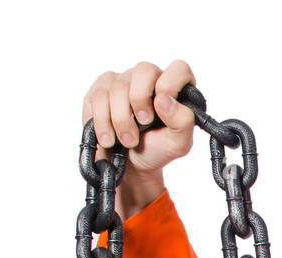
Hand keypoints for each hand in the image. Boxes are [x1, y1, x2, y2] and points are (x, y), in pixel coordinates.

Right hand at [82, 60, 197, 197]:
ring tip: (128, 141)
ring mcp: (124, 81)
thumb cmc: (157, 149)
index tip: (161, 104)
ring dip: (121, 119)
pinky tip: (109, 138)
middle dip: (140, 100)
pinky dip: (103, 122)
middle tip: (143, 123)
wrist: (130, 165)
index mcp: (174, 89)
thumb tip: (164, 99)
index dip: (171, 82)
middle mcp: (150, 79)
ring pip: (118, 87)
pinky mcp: (101, 89)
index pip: (179, 68)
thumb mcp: (178, 144)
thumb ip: (182, 121)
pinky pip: (98, 97)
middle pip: (144, 70)